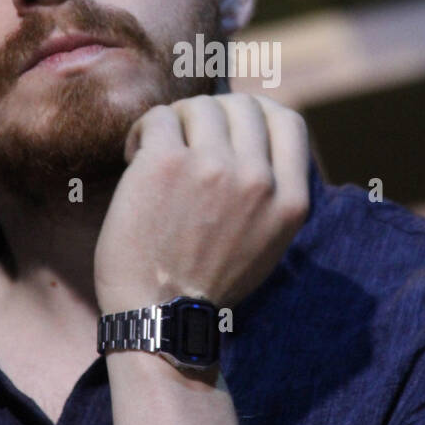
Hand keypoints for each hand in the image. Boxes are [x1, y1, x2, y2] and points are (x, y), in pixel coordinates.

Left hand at [93, 92, 309, 315]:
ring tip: (159, 152)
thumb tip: (254, 135)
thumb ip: (270, 192)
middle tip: (186, 142)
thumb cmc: (202, 282)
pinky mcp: (166, 163)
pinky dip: (144, 130)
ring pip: (199, 106)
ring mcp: (213, 167)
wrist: (156, 318)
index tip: (231, 125)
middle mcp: (257, 179)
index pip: (289, 121)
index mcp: (289, 201)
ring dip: (176, 123)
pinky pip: (159, 116)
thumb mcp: (265, 242)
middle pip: (242, 106)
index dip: (259, 113)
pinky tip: (135, 157)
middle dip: (211, 117)